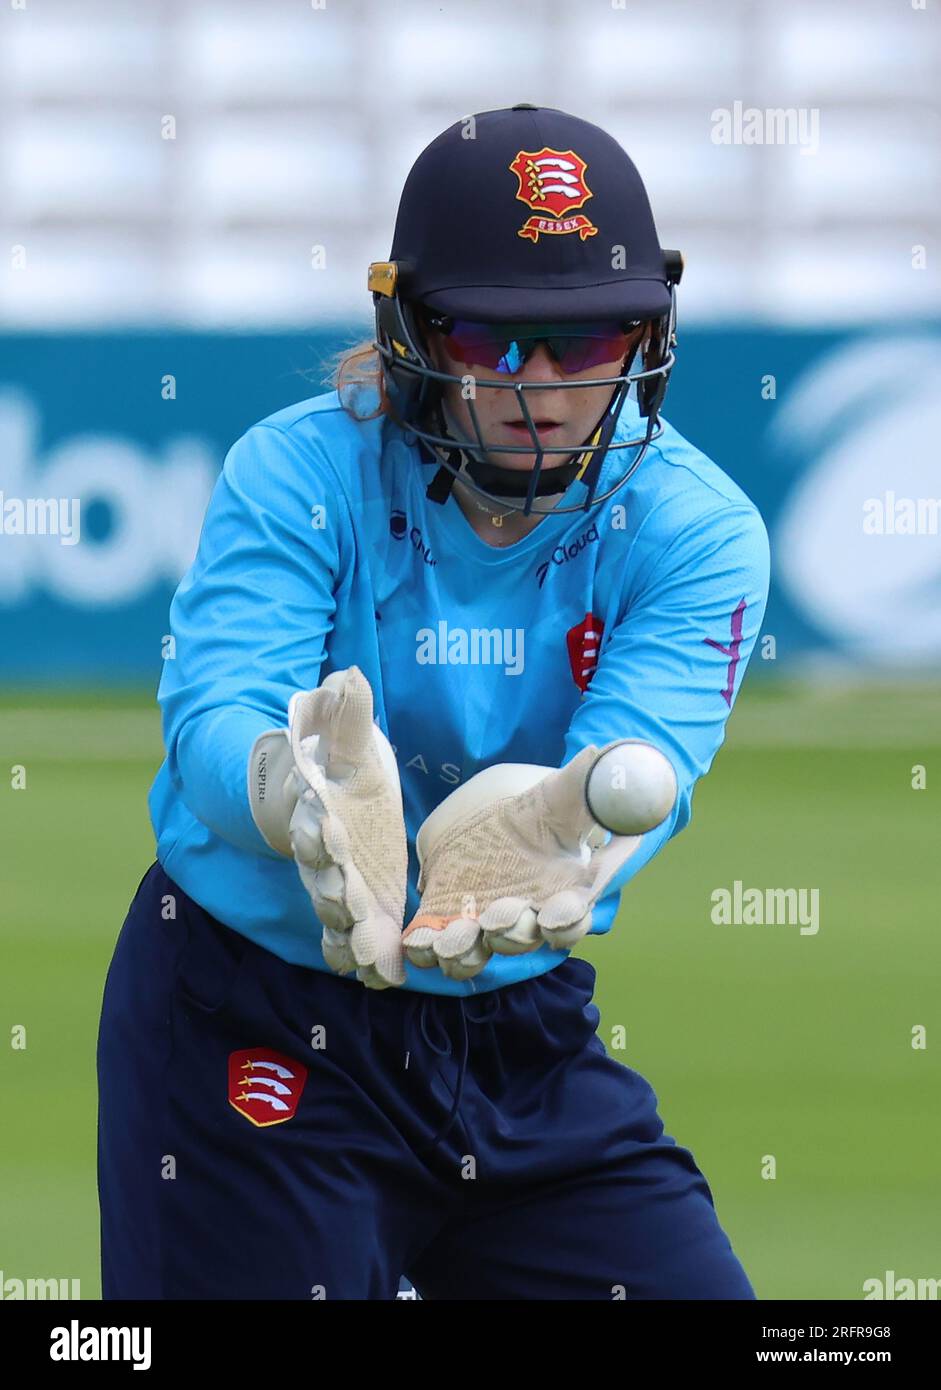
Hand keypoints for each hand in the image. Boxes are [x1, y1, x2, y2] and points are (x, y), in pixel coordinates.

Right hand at [287, 667, 407, 988]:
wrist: (331, 805)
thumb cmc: (338, 767)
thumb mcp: (348, 739)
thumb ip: (347, 713)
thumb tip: (348, 674)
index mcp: (316, 811)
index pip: (310, 816)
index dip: (315, 819)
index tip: (325, 820)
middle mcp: (322, 858)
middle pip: (321, 876)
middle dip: (332, 888)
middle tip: (346, 897)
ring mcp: (341, 891)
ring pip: (337, 919)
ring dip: (349, 936)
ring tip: (364, 955)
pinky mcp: (365, 913)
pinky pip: (361, 942)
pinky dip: (371, 960)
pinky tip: (386, 977)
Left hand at [402, 743, 660, 981]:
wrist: (493, 812)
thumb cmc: (540, 807)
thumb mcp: (562, 792)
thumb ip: (588, 784)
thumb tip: (609, 758)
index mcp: (562, 896)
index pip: (571, 920)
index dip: (566, 922)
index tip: (555, 914)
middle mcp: (524, 919)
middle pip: (522, 939)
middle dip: (510, 933)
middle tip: (496, 918)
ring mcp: (482, 925)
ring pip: (478, 953)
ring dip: (465, 952)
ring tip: (450, 941)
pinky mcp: (443, 921)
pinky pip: (435, 947)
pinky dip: (424, 950)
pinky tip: (415, 942)